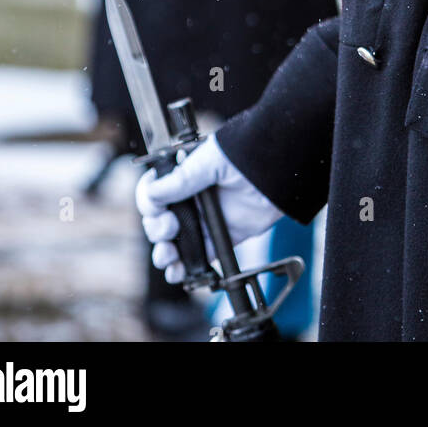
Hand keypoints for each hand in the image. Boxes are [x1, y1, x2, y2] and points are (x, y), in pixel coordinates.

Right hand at [135, 134, 282, 283]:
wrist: (278, 170)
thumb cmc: (245, 154)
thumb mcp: (209, 161)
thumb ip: (181, 180)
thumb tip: (152, 193)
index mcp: (184, 176)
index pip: (154, 191)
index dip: (149, 202)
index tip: (155, 208)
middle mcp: (192, 199)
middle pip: (159, 221)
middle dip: (157, 229)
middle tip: (169, 228)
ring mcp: (205, 220)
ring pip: (174, 243)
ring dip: (164, 253)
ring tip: (167, 256)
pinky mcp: (221, 238)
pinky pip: (198, 257)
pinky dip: (186, 268)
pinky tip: (179, 272)